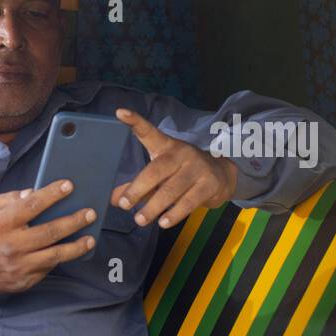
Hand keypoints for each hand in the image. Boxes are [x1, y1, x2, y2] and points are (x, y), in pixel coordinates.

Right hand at [0, 180, 97, 294]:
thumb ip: (8, 200)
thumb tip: (32, 193)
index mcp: (0, 224)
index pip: (32, 206)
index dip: (52, 194)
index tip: (69, 186)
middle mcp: (11, 245)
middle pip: (50, 232)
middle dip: (74, 221)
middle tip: (89, 213)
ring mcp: (18, 266)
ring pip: (55, 255)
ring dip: (76, 246)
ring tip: (90, 238)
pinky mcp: (23, 281)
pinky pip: (46, 269)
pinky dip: (58, 259)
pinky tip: (68, 251)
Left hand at [112, 108, 237, 228]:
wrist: (222, 176)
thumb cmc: (181, 174)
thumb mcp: (160, 175)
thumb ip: (138, 186)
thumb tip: (114, 201)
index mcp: (166, 146)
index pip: (148, 132)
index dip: (135, 121)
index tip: (120, 113)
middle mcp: (181, 153)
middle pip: (156, 171)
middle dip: (137, 189)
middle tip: (124, 205)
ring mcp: (197, 168)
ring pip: (171, 190)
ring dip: (153, 207)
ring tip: (140, 220)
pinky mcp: (209, 185)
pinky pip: (188, 202)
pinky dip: (174, 214)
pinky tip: (163, 222)